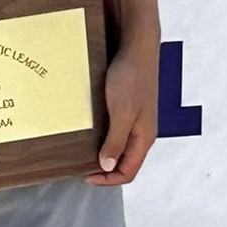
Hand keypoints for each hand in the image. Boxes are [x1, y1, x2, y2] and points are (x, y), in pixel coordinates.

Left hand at [86, 43, 157, 186]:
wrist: (137, 46)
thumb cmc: (131, 78)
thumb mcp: (121, 113)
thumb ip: (116, 141)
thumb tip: (107, 166)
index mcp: (144, 138)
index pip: (128, 172)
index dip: (108, 180)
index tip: (86, 175)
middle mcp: (143, 131)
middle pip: (125, 161)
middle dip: (105, 168)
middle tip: (82, 165)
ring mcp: (137, 118)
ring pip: (121, 144)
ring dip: (104, 150)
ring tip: (83, 149)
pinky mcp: (129, 105)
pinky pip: (118, 128)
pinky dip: (104, 135)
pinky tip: (91, 129)